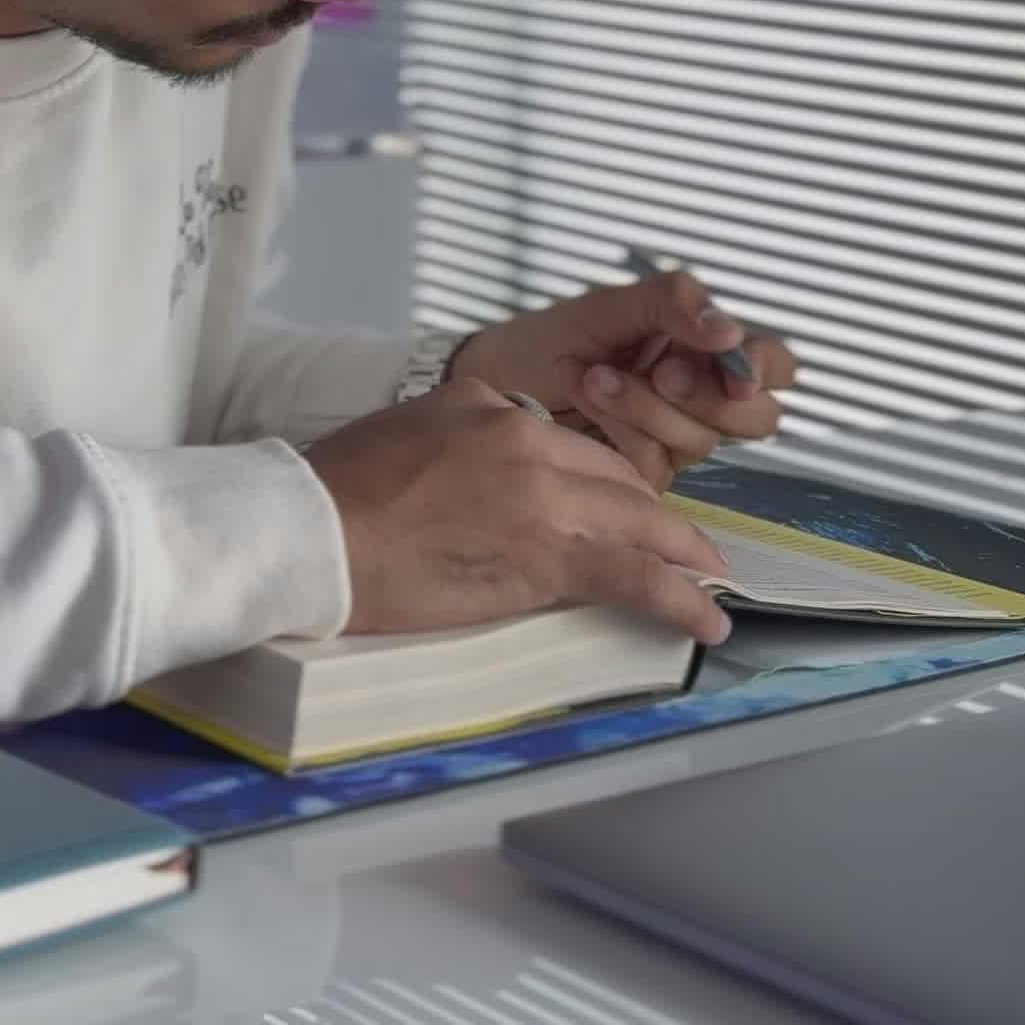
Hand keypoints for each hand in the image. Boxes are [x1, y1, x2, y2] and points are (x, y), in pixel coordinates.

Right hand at [306, 381, 731, 646]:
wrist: (310, 531)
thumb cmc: (338, 491)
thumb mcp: (411, 429)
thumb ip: (464, 436)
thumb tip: (488, 466)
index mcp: (495, 408)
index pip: (577, 446)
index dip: (609, 483)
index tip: (624, 506)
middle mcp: (530, 443)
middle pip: (618, 481)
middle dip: (658, 518)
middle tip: (686, 543)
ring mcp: (543, 500)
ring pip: (640, 524)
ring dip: (687, 555)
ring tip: (714, 577)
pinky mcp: (545, 558)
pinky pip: (634, 577)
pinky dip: (680, 598)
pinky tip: (706, 615)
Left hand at [448, 271, 795, 488]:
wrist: (493, 379)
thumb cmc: (551, 337)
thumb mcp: (610, 306)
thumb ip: (672, 304)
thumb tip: (728, 329)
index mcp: (702, 350)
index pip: (772, 365)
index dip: (764, 369)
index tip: (735, 364)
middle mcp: (697, 398)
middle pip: (756, 418)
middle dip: (708, 397)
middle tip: (661, 371)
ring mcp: (671, 440)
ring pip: (700, 442)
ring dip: (648, 407)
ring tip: (594, 375)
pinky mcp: (640, 476)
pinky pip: (656, 465)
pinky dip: (620, 429)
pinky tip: (584, 399)